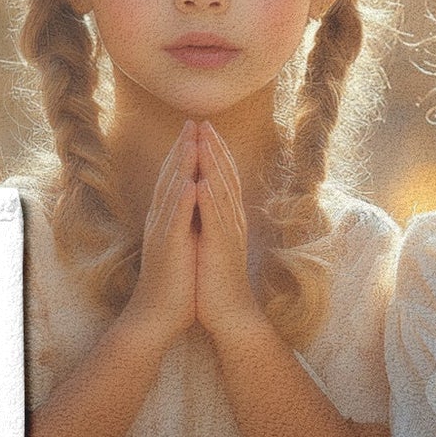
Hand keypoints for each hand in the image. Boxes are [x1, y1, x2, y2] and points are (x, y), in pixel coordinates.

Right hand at [116, 120, 199, 352]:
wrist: (156, 317)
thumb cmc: (173, 283)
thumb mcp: (182, 244)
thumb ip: (185, 221)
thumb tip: (194, 202)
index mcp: (166, 219)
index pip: (174, 179)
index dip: (183, 153)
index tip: (195, 129)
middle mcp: (160, 221)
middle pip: (170, 177)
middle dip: (182, 148)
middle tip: (191, 121)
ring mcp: (162, 234)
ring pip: (171, 193)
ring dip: (181, 166)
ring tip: (190, 140)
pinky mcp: (168, 250)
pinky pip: (175, 222)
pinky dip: (182, 202)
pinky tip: (189, 184)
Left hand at [191, 122, 270, 349]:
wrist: (230, 315)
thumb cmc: (217, 280)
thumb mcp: (212, 242)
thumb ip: (211, 219)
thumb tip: (205, 198)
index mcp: (227, 218)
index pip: (223, 177)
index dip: (215, 151)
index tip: (204, 128)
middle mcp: (231, 220)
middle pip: (225, 177)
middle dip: (215, 148)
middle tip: (205, 121)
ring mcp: (228, 234)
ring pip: (222, 192)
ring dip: (213, 165)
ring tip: (205, 140)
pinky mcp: (220, 250)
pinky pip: (216, 221)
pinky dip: (210, 199)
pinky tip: (203, 181)